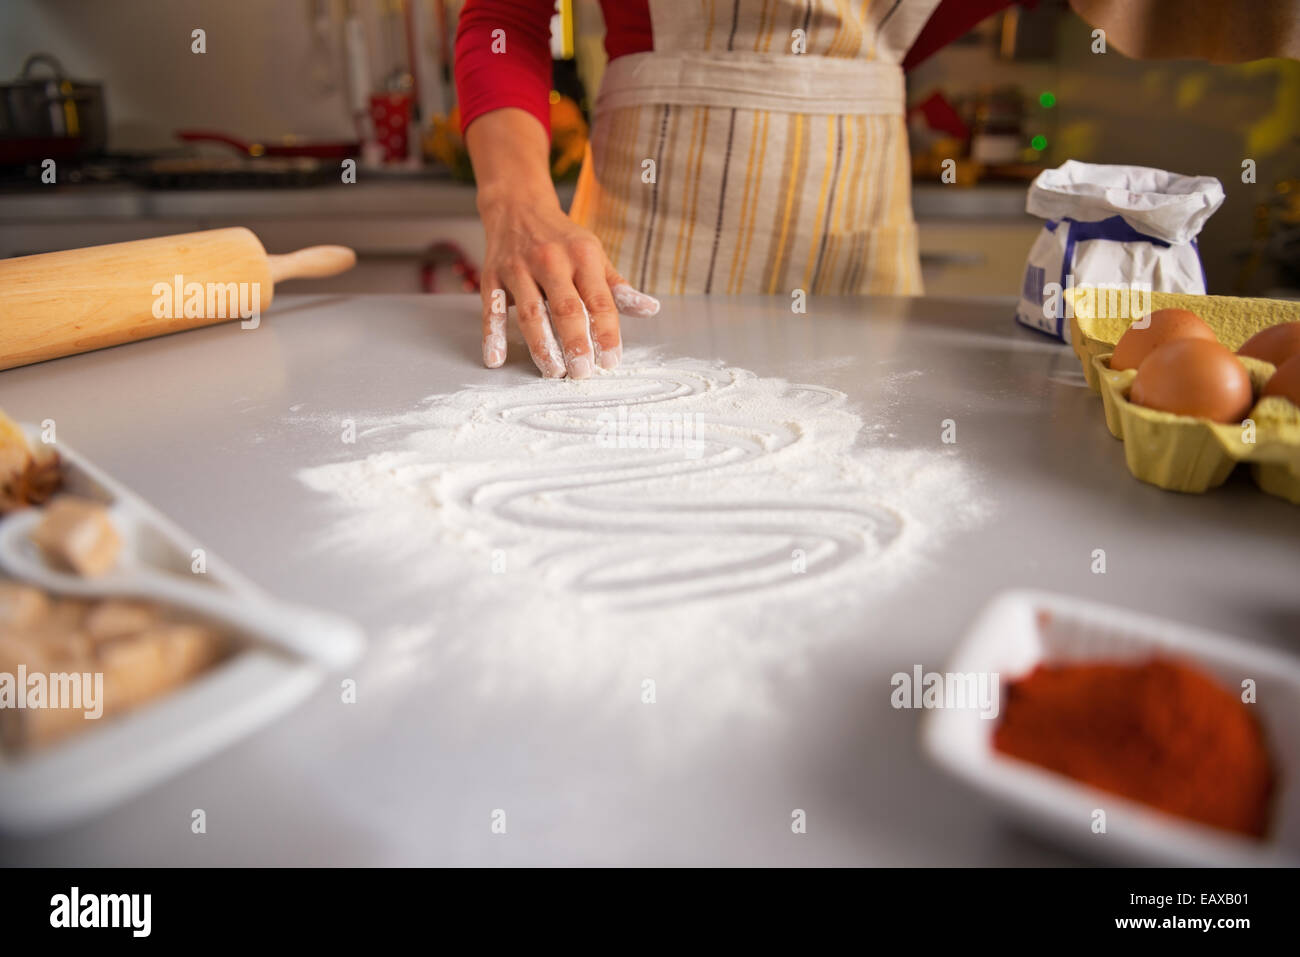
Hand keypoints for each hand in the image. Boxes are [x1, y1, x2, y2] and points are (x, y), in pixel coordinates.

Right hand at [479, 198, 658, 377]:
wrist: (518, 207)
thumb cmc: (562, 239)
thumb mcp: (595, 254)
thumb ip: (618, 287)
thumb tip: (650, 309)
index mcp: (583, 256)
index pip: (599, 301)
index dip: (606, 333)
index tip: (611, 361)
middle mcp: (551, 260)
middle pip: (566, 309)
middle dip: (576, 344)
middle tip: (581, 373)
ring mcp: (519, 268)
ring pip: (532, 312)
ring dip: (542, 346)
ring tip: (553, 372)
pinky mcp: (493, 276)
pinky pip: (492, 309)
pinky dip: (492, 335)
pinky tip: (495, 358)